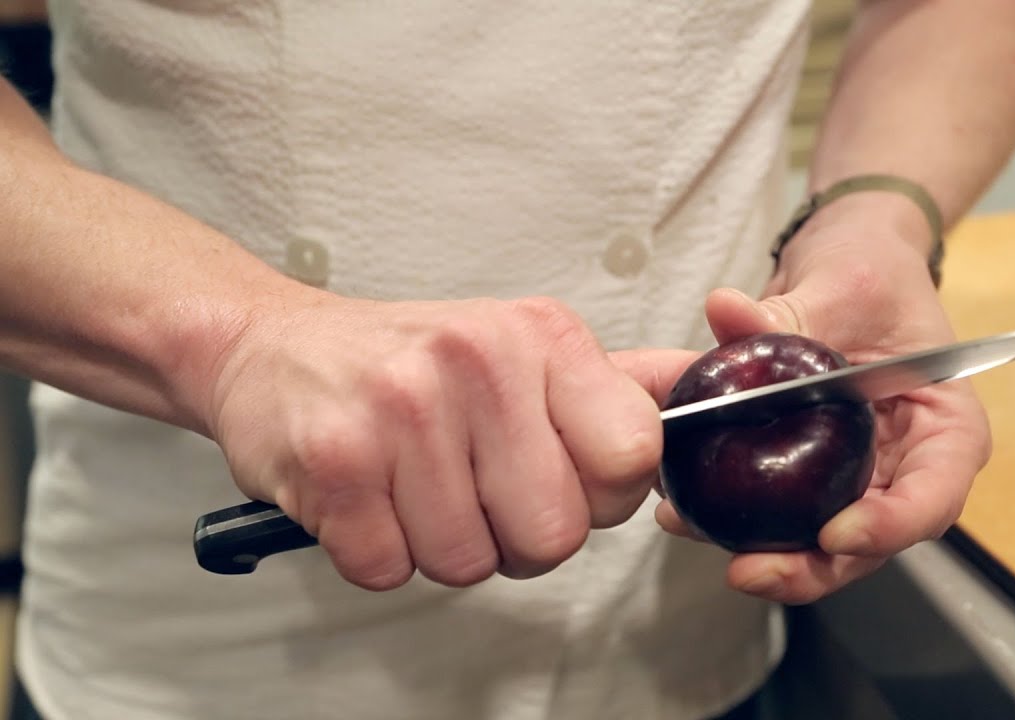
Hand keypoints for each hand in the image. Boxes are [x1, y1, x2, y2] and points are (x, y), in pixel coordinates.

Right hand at [203, 292, 689, 590]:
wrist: (271, 346)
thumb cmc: (408, 360)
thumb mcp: (521, 346)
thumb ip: (614, 384)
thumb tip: (705, 397)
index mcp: (542, 336)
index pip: (636, 454)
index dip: (601, 495)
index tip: (562, 477)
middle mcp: (478, 362)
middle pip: (556, 533)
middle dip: (516, 536)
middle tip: (473, 490)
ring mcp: (402, 409)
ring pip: (470, 563)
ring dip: (442, 545)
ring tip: (414, 485)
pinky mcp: (335, 461)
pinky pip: (392, 570)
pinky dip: (379, 552)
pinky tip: (369, 497)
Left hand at [656, 204, 991, 603]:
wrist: (849, 264)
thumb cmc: (872, 273)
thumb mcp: (839, 284)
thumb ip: (786, 312)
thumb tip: (727, 312)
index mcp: (944, 426)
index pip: (934, 496)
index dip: (891, 527)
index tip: (836, 533)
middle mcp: (906, 464)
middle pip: (874, 539)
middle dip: (814, 567)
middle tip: (751, 570)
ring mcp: (860, 474)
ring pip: (823, 541)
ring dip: (768, 555)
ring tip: (695, 535)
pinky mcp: (814, 473)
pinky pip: (784, 510)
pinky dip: (740, 518)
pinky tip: (684, 512)